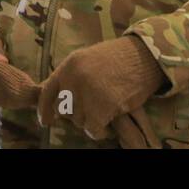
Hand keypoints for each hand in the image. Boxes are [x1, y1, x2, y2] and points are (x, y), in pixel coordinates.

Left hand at [37, 36, 165, 139]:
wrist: (143, 57)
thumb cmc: (118, 59)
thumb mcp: (88, 60)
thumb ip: (72, 77)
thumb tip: (58, 101)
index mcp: (68, 65)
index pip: (47, 92)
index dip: (44, 109)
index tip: (46, 122)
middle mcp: (73, 79)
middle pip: (65, 110)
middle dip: (77, 114)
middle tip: (93, 108)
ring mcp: (86, 93)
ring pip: (79, 121)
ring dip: (91, 121)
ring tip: (106, 109)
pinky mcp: (102, 107)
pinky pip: (92, 130)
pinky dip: (100, 131)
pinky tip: (109, 123)